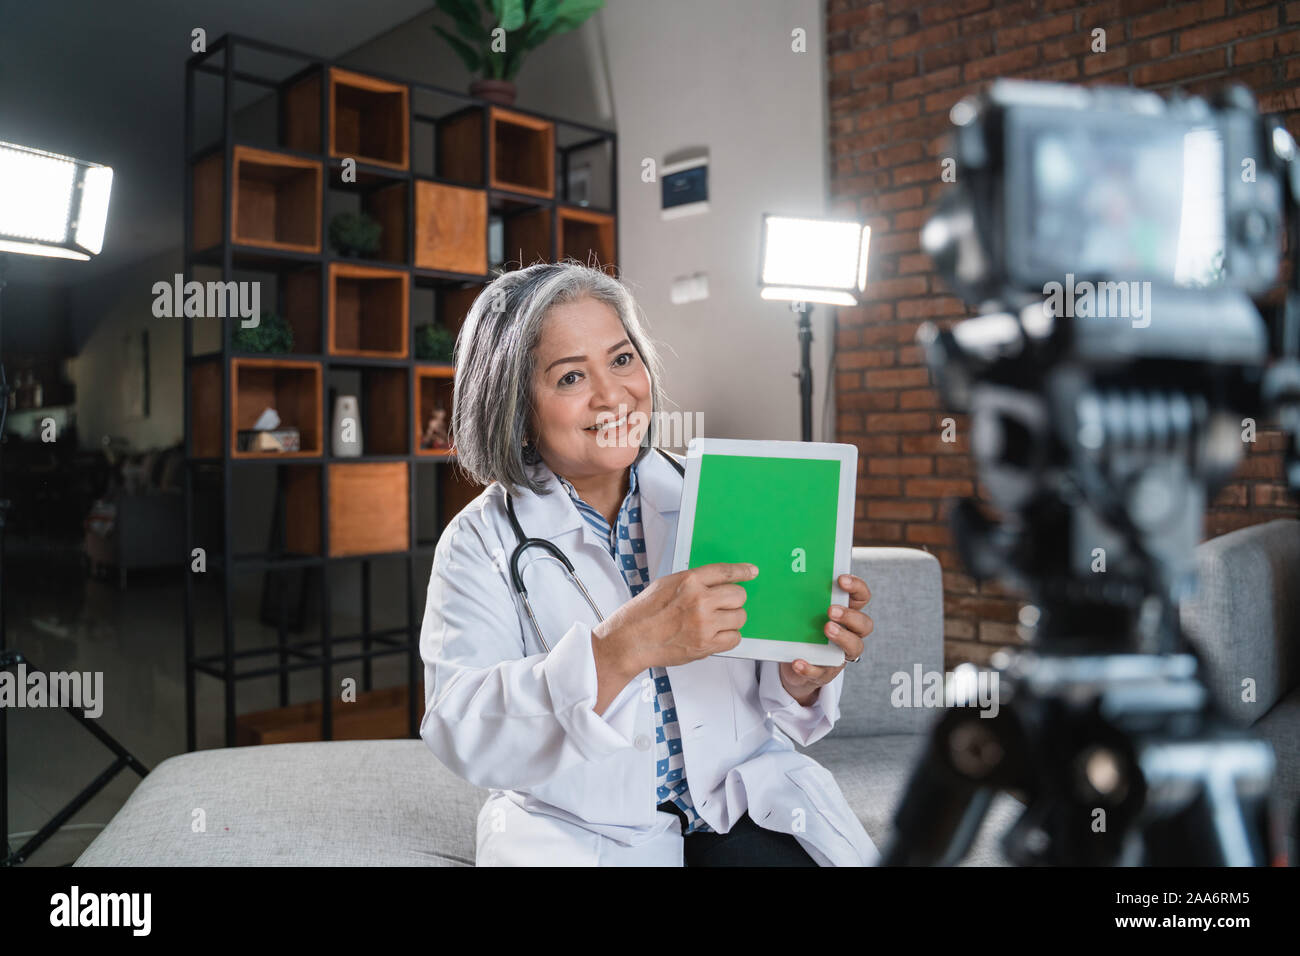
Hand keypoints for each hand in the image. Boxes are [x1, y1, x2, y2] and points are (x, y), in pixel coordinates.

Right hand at [590, 563, 756, 711]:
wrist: (630, 641)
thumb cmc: (643, 613)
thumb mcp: (666, 584)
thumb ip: (692, 582)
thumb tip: (715, 583)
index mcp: (689, 580)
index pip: (726, 572)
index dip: (742, 571)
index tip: (752, 572)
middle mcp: (700, 600)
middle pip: (738, 595)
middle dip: (732, 600)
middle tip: (721, 606)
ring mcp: (704, 624)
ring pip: (740, 617)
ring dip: (731, 620)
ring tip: (714, 622)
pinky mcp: (706, 645)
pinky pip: (735, 638)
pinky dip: (729, 637)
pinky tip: (715, 635)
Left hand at [779, 573, 872, 705]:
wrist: (794, 664)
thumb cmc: (804, 630)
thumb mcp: (806, 612)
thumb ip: (805, 597)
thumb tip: (789, 572)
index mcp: (846, 613)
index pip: (862, 597)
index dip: (856, 587)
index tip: (841, 580)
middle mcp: (850, 633)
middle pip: (864, 624)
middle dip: (850, 615)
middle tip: (831, 610)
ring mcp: (840, 654)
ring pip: (854, 647)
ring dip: (842, 637)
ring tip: (826, 629)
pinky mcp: (824, 673)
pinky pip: (820, 672)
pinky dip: (810, 667)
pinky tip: (797, 661)